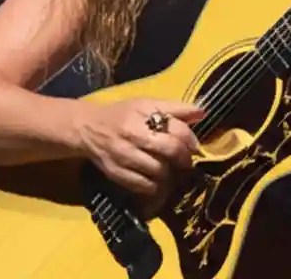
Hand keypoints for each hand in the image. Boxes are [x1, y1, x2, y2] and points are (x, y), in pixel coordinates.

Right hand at [76, 98, 204, 212]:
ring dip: (171, 174)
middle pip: (169, 152)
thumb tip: (202, 112)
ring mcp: (123, 158)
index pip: (175, 131)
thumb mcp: (146, 104)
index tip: (194, 146)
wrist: (87, 128)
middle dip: (184, 159)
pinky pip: (143, 187)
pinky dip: (155, 186)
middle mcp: (132, 138)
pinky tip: (156, 180)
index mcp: (141, 117)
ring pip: (158, 172)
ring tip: (172, 170)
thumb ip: (174, 108)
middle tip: (186, 161)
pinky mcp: (116, 174)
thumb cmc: (122, 114)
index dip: (190, 140)